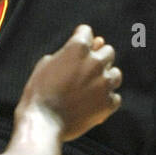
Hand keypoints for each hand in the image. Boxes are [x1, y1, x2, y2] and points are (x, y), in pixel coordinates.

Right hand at [17, 25, 121, 140]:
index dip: (80, 39)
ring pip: (116, 74)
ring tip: (90, 89)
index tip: (75, 50)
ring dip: (105, 78)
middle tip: (84, 71)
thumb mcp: (46, 64)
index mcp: (78, 48)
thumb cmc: (39, 92)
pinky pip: (115, 97)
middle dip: (97, 58)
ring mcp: (104, 83)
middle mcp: (95, 62)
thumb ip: (67, 52)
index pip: (87, 32)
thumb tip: (90, 44)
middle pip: (108, 52)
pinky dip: (106, 100)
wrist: (43, 122)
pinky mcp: (108, 103)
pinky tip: (92, 104)